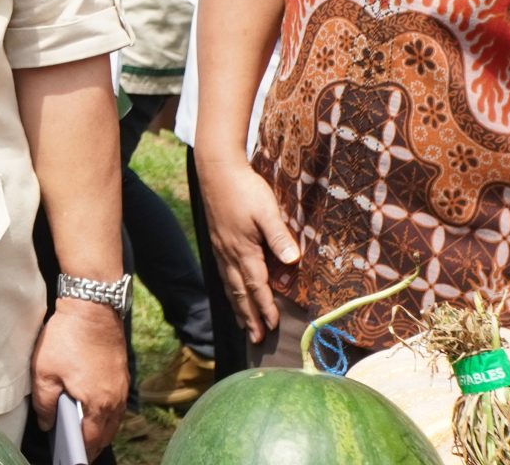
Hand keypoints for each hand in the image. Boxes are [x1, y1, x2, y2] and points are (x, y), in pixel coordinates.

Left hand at [32, 299, 128, 457]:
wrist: (93, 306)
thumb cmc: (67, 337)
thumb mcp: (44, 372)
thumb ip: (44, 404)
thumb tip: (47, 424)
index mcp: (97, 404)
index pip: (90, 440)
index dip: (79, 453)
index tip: (69, 459)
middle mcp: (115, 399)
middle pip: (105, 433)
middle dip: (92, 446)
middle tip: (76, 453)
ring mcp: (122, 387)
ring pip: (113, 419)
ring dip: (100, 430)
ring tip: (82, 436)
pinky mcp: (122, 374)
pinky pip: (116, 404)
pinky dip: (105, 413)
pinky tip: (91, 411)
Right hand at [199, 154, 296, 341]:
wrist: (216, 169)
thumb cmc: (245, 188)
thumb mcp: (267, 210)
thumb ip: (279, 236)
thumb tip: (293, 261)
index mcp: (244, 250)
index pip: (256, 286)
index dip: (265, 307)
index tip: (273, 327)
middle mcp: (229, 254)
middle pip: (239, 292)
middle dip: (249, 317)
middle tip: (257, 339)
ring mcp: (220, 248)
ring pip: (229, 285)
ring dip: (238, 307)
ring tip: (244, 325)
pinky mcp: (217, 240)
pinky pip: (223, 273)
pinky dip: (229, 289)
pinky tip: (231, 291)